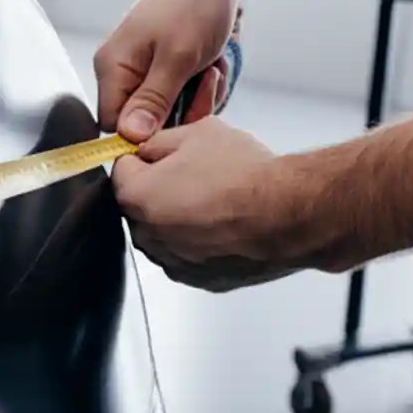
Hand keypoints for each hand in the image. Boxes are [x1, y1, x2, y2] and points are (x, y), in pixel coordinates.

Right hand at [95, 0, 240, 142]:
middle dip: (182, 112)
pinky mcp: (167, 69)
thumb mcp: (177, 57)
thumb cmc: (195, 2)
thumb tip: (129, 137)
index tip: (177, 116)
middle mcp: (123, 72)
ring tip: (210, 68)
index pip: (114, 125)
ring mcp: (146, 71)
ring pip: (169, 113)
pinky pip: (183, 99)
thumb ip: (152, 101)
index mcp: (112, 67)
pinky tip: (212, 66)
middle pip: (145, 123)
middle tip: (204, 82)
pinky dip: (203, 88)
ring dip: (198, 98)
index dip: (143, 132)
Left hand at [111, 118, 327, 291]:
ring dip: (180, 216)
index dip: (144, 156)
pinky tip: (226, 223)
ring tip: (217, 198)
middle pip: (141, 204)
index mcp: (136, 197)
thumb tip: (149, 148)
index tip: (160, 153)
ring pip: (165, 231)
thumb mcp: (197, 133)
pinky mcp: (199, 279)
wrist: (290, 214)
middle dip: (160, 187)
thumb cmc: (246, 177)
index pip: (121, 168)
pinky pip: (189, 254)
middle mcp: (148, 236)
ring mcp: (173, 262)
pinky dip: (201, 240)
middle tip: (197, 173)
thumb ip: (160, 141)